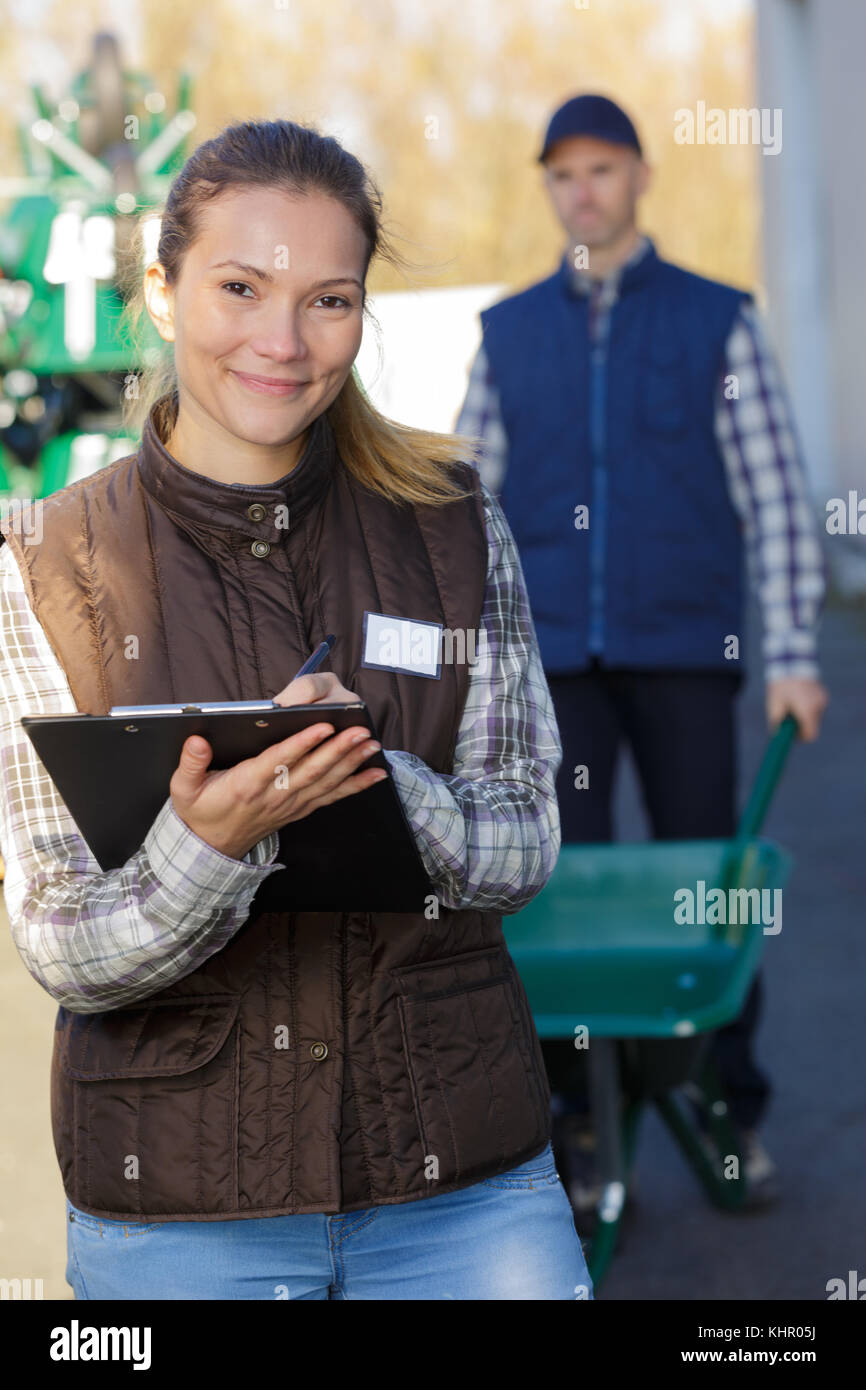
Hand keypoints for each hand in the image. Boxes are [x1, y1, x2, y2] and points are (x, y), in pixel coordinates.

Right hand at [169, 672, 384, 858]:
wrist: (211, 848)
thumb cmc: (199, 812)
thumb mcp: (183, 788)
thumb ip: (189, 763)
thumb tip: (196, 739)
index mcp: (247, 785)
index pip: (279, 761)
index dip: (302, 743)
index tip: (322, 726)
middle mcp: (274, 796)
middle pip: (311, 770)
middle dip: (339, 749)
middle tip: (361, 731)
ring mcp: (290, 805)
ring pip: (326, 782)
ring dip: (351, 763)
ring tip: (372, 744)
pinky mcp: (300, 809)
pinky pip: (332, 797)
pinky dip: (356, 785)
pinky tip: (376, 774)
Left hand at [766, 677, 828, 741]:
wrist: (791, 664)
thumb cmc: (781, 687)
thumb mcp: (774, 706)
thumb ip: (777, 723)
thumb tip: (776, 735)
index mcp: (807, 711)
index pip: (811, 735)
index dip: (801, 737)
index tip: (792, 734)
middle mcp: (818, 707)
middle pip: (813, 726)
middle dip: (802, 725)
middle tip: (790, 719)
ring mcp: (823, 700)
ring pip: (816, 716)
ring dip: (806, 715)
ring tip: (794, 705)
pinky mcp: (824, 694)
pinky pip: (817, 707)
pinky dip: (810, 707)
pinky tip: (801, 698)